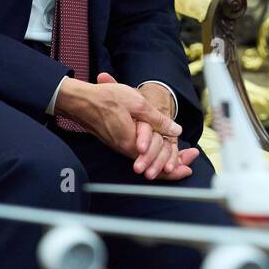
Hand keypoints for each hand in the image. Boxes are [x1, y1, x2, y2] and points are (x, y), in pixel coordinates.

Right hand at [54, 74, 193, 179]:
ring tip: (179, 162)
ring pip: (146, 159)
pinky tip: (160, 149)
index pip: (156, 161)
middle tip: (189, 167)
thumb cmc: (106, 99)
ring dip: (163, 159)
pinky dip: (152, 154)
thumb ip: (157, 120)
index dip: (173, 168)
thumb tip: (175, 130)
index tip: (187, 169)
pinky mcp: (117, 141)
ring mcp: (120, 146)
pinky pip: (138, 153)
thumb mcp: (137, 104)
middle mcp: (125, 149)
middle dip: (172, 167)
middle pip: (152, 164)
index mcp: (131, 142)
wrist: (80, 102)